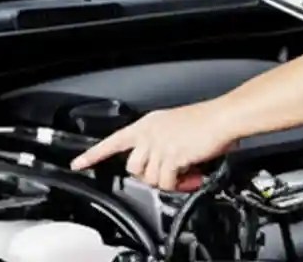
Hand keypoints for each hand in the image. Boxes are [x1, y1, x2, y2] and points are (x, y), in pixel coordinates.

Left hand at [69, 101, 238, 191]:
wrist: (223, 117)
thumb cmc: (208, 121)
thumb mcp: (175, 128)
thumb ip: (161, 145)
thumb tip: (163, 168)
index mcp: (148, 124)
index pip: (114, 140)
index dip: (94, 154)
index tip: (78, 163)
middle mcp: (150, 133)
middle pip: (133, 167)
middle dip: (150, 176)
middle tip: (171, 174)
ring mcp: (159, 144)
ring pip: (150, 178)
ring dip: (169, 181)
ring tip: (186, 174)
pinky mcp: (171, 156)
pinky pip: (166, 183)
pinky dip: (180, 185)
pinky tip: (192, 176)